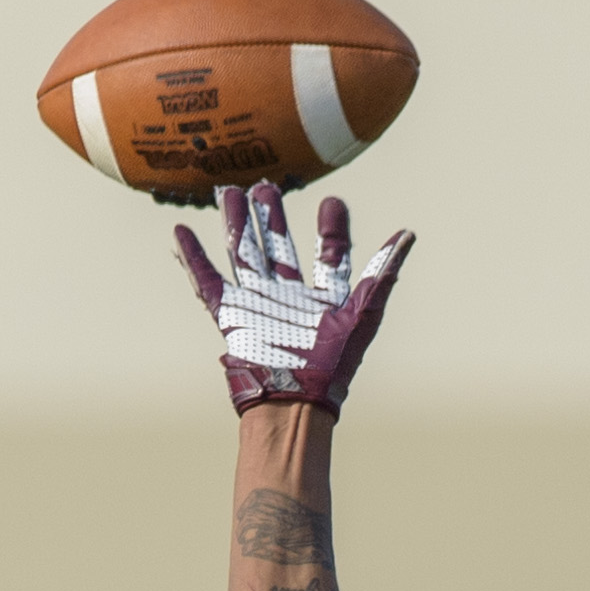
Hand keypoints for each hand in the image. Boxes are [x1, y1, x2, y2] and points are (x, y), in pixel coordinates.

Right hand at [175, 185, 411, 417]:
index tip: (332, 203)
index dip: (333, 230)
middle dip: (273, 218)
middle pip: (279, 249)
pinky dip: (193, 258)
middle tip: (266, 187)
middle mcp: (290, 298)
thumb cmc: (332, 369)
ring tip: (231, 193)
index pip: (330, 256)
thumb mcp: (363, 314)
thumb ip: (383, 274)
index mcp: (324, 299)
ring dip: (238, 225)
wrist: (294, 403)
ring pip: (245, 255)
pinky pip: (208, 282)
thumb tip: (408, 234)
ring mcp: (259, 305)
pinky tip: (181, 232)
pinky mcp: (231, 317)